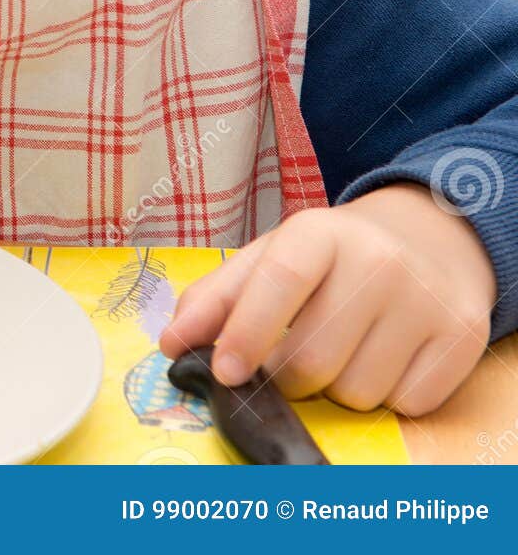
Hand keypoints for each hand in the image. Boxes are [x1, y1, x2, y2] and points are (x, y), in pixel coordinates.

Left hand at [157, 182, 496, 415]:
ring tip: (344, 347)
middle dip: (287, 376)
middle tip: (289, 359)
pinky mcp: (464, 336)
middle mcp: (376, 259)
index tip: (224, 372)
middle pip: (312, 358)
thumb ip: (216, 297)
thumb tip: (171, 342)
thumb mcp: (271, 256)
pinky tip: (386, 356)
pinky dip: (388, 397)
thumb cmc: (331, 256)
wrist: (427, 238)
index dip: (246, 332)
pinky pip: (407, 404)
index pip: (278, 282)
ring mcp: (424, 298)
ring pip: (358, 391)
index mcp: (318, 231)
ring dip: (337, 389)